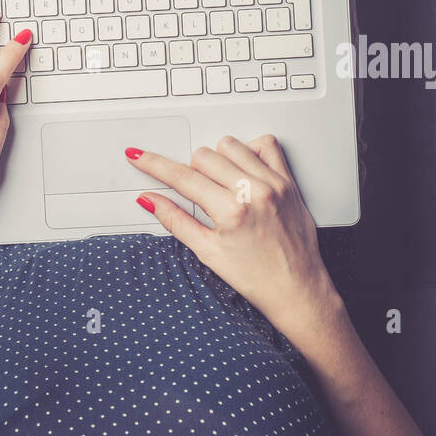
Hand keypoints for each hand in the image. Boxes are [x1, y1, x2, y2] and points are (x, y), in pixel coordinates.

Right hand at [126, 134, 341, 344]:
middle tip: (200, 195)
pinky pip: (266, 145)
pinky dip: (251, 151)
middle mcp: (254, 191)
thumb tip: (150, 200)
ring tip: (224, 185)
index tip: (139, 155)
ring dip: (220, 160)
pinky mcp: (289, 181)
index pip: (182, 177)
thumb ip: (175, 221)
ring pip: (231, 145)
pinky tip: (247, 171)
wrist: (297, 291)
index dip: (154, 164)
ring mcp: (274, 183)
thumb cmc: (257, 278)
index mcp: (231, 211)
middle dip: (193, 171)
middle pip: (203, 155)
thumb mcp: (208, 253)